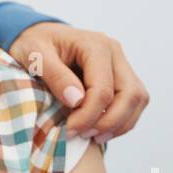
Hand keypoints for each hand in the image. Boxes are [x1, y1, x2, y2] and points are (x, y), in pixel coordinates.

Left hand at [8, 21, 148, 142]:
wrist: (39, 35)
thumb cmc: (35, 44)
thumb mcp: (35, 55)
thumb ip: (55, 76)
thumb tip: (77, 101)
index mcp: (94, 44)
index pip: (103, 88)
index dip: (88, 115)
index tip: (69, 130)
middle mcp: (114, 52)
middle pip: (129, 94)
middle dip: (108, 122)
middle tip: (83, 135)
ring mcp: (121, 63)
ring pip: (137, 99)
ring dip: (119, 124)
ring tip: (93, 136)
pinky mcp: (122, 75)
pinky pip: (134, 102)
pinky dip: (122, 120)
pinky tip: (100, 130)